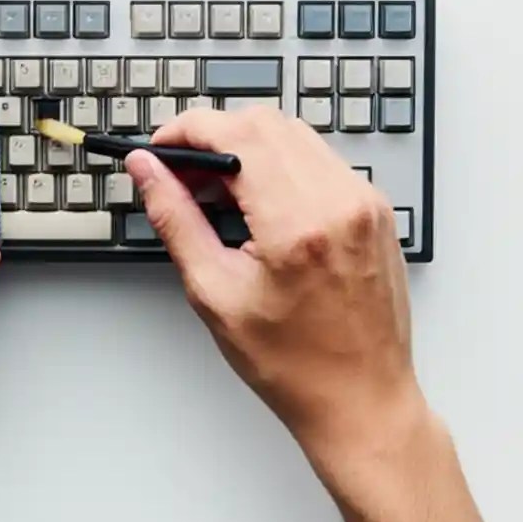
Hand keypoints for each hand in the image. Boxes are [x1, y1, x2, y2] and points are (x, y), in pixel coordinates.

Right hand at [125, 108, 483, 521]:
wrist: (361, 398)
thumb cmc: (293, 363)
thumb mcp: (215, 292)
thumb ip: (176, 219)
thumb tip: (147, 170)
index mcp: (297, 224)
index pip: (237, 134)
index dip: (188, 130)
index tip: (161, 147)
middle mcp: (339, 202)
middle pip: (265, 122)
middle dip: (214, 135)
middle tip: (182, 173)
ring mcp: (365, 202)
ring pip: (294, 134)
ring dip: (247, 148)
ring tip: (218, 193)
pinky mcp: (375, 209)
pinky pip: (320, 158)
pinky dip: (280, 165)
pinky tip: (258, 203)